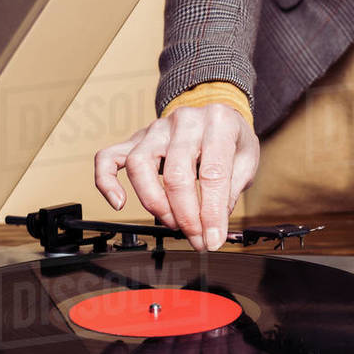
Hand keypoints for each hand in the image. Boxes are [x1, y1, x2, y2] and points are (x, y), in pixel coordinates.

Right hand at [94, 104, 259, 251]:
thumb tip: (214, 226)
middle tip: (196, 238)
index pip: (212, 173)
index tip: (213, 239)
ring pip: (139, 165)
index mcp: (219, 122)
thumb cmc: (231, 138)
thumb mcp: (247, 160)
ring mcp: (156, 128)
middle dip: (185, 216)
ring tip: (172, 223)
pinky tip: (118, 202)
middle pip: (176, 173)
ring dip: (154, 202)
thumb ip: (230, 191)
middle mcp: (184, 120)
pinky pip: (108, 157)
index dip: (212, 213)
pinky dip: (106, 181)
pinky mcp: (136, 138)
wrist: (217, 114)